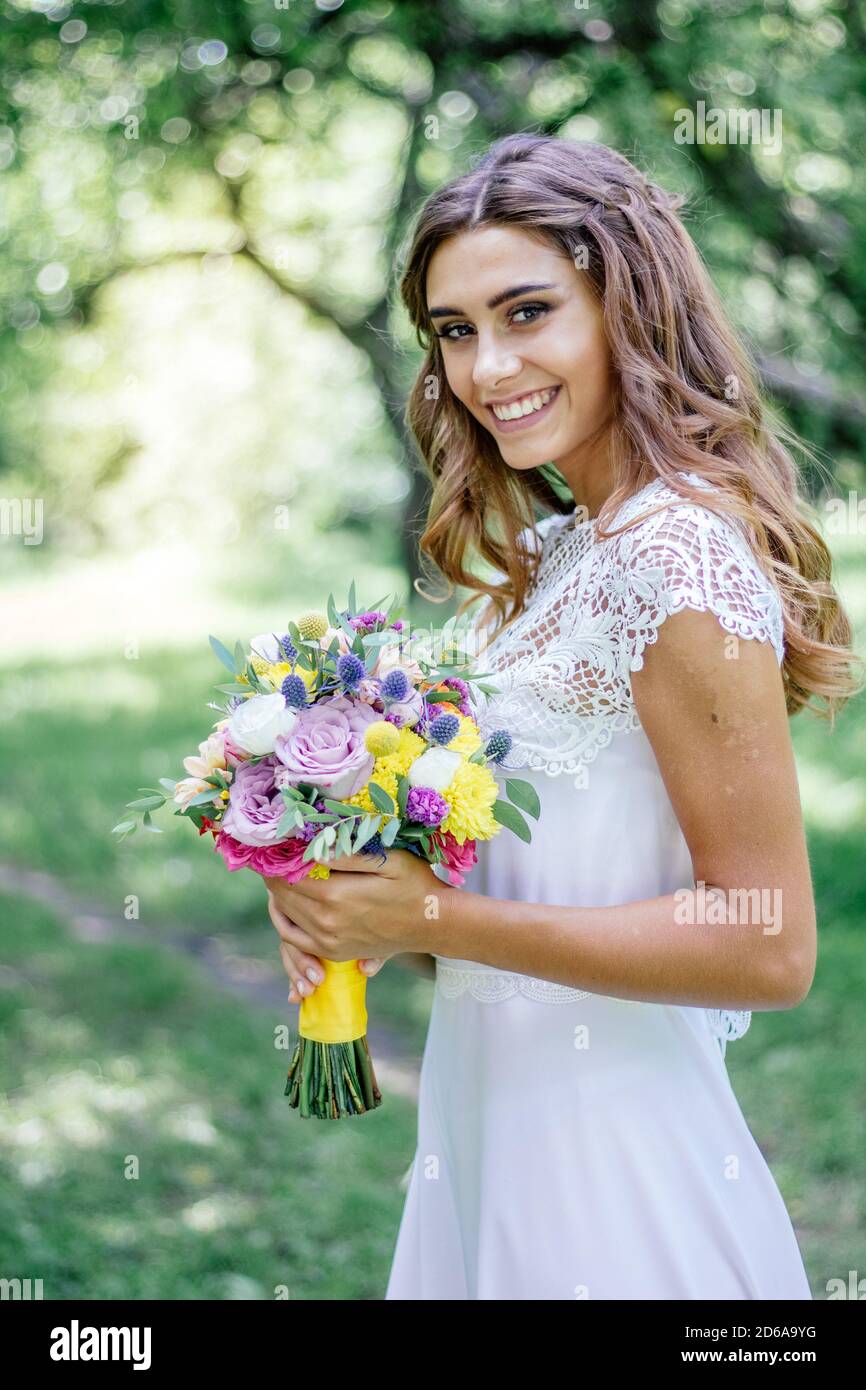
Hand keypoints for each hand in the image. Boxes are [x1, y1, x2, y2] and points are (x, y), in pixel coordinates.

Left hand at [264, 848, 445, 995]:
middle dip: (275, 873)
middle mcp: (327, 922)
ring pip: (285, 915)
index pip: (289, 874)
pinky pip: (293, 938)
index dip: (279, 857)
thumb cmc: (414, 884)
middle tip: (273, 853)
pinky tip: (286, 904)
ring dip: (277, 895)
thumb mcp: (387, 860)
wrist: (433, 924)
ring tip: (278, 873)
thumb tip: (311, 845)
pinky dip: (284, 920)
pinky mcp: (333, 952)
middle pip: (283, 895)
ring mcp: (328, 941)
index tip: (276, 841)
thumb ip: (347, 854)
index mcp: (337, 896)